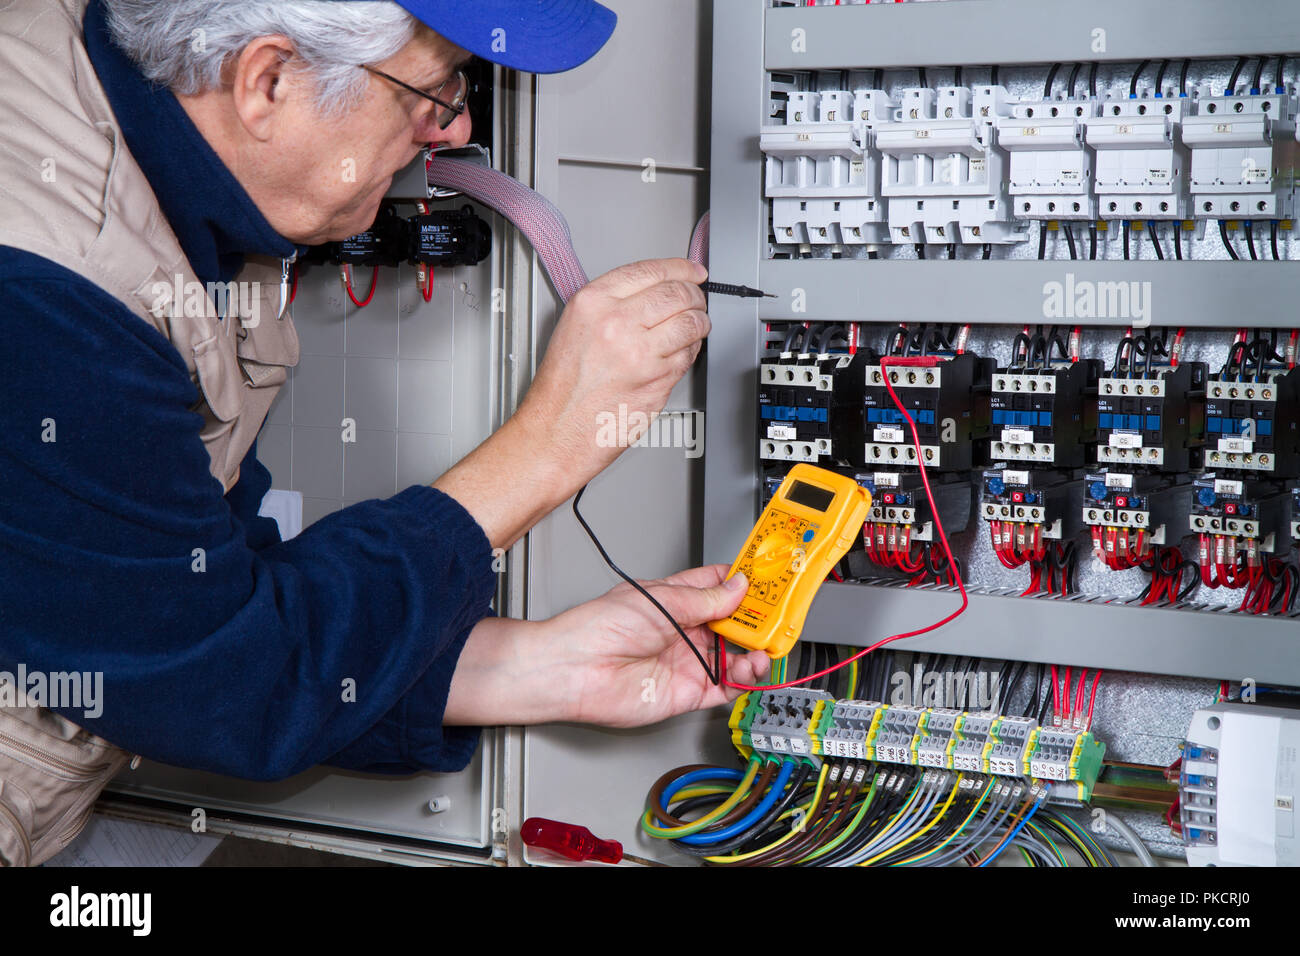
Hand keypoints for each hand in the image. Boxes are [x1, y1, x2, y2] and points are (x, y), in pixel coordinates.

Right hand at [432, 258, 709, 549]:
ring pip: (691, 324)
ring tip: (695, 325)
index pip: (650, 270)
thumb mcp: (574, 327)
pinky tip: (681, 352)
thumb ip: (612, 304)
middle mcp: (617, 324)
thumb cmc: (561, 389)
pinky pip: (688, 357)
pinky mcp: (656, 382)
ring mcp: (640, 354)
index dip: (681, 268)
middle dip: (695, 296)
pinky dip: (692, 351)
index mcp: (593, 303)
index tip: (693, 270)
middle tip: (697, 300)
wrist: (555, 433)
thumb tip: (654, 291)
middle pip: (678, 294)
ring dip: (700, 323)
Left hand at [540, 564, 770, 727]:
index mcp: (675, 600)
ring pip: (734, 656)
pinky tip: (751, 669)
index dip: (743, 583)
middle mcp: (683, 630)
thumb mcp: (661, 600)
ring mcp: (686, 660)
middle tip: (777, 617)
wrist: (576, 670)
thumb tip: (738, 587)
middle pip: (732, 623)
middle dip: (756, 619)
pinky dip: (743, 680)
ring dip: (754, 651)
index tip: (769, 580)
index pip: (717, 586)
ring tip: (763, 647)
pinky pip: (725, 687)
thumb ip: (706, 599)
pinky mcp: (687, 691)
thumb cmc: (599, 628)